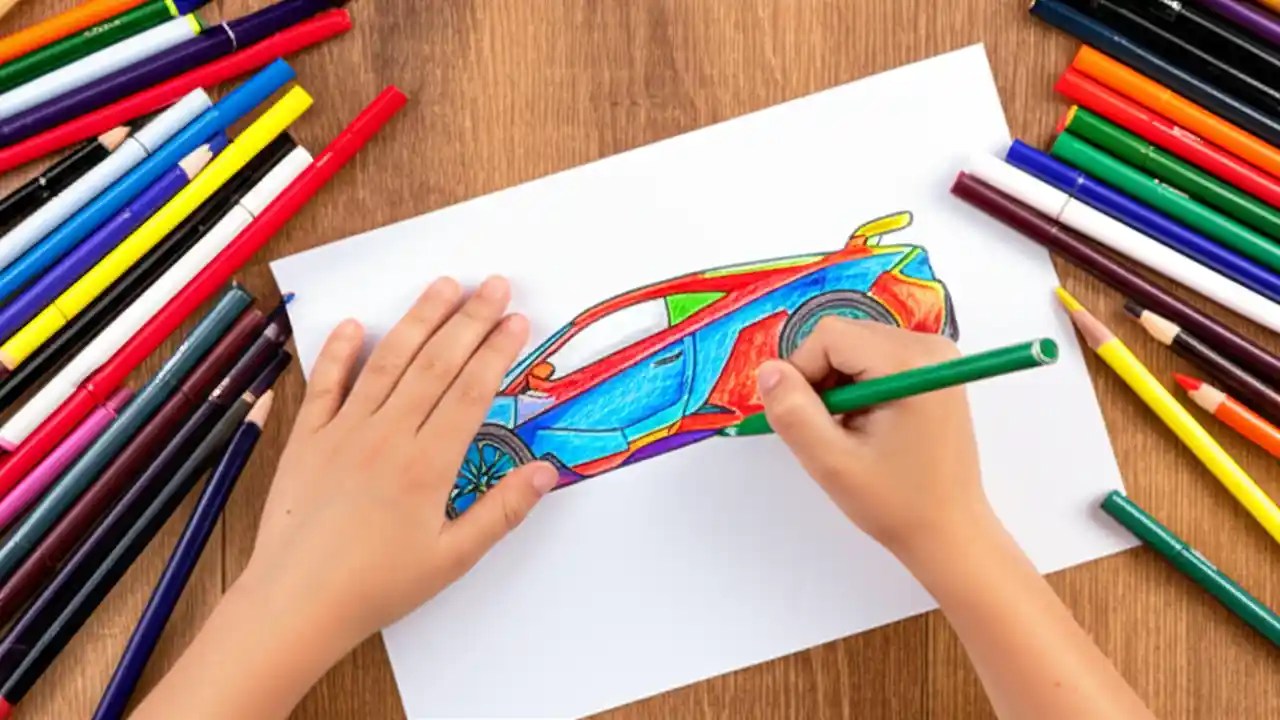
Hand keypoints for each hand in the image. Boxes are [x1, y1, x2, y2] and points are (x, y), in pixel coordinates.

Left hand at [241, 276, 557, 648]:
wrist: (295, 603)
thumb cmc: (377, 587)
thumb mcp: (452, 558)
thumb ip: (501, 511)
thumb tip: (545, 472)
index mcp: (427, 465)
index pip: (470, 391)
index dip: (497, 351)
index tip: (517, 319)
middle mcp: (386, 436)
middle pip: (436, 363)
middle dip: (470, 319)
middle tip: (494, 284)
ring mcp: (343, 432)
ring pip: (386, 362)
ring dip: (417, 320)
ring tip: (442, 286)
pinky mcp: (307, 439)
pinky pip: (325, 384)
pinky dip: (338, 352)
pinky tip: (353, 325)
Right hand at [755, 317, 992, 561]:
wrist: (951, 531)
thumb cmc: (896, 503)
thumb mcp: (832, 463)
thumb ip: (794, 413)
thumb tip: (767, 371)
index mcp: (909, 363)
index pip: (829, 336)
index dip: (801, 371)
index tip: (804, 418)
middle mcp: (929, 347)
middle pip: (844, 337)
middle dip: (820, 379)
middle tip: (826, 430)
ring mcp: (937, 356)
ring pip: (855, 346)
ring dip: (837, 385)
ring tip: (848, 431)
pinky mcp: (934, 370)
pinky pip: (875, 358)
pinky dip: (857, 386)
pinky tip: (866, 425)